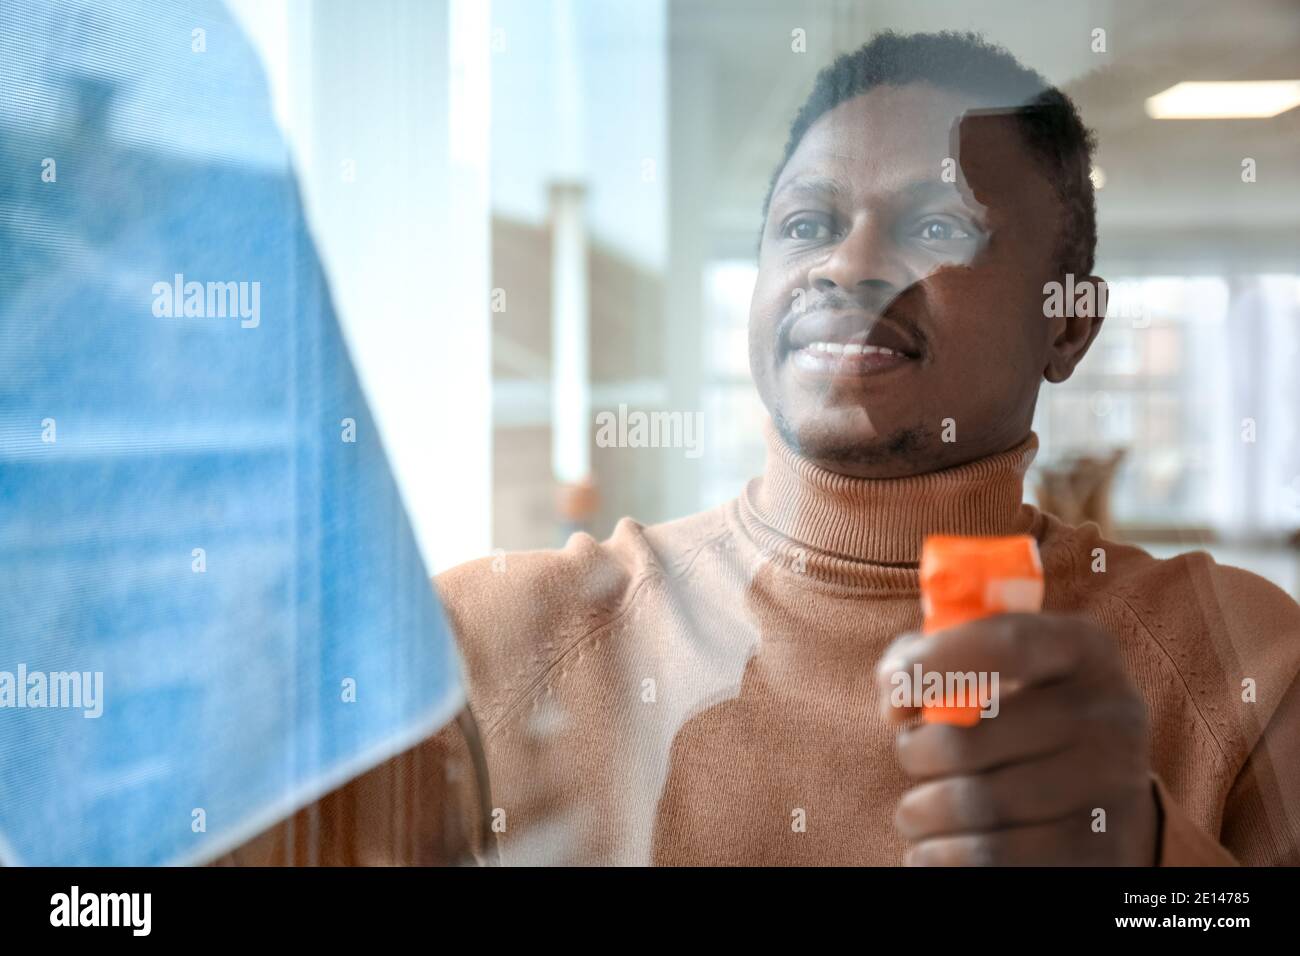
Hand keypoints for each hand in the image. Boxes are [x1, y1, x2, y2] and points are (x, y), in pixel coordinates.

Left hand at [875, 613, 1158, 865]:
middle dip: (915, 753)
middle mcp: (1113, 716)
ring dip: (921, 812)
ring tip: (919, 809)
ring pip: (973, 806)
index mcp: (1085, 650)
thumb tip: (894, 690)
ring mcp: (1115, 790)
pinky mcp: (1100, 854)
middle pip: (968, 742)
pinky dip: (940, 856)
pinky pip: (989, 859)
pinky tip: (937, 846)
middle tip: (911, 756)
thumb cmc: (1019, 717)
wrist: (1099, 799)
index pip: (1006, 646)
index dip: (932, 668)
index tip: (891, 702)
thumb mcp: (993, 668)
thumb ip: (930, 654)